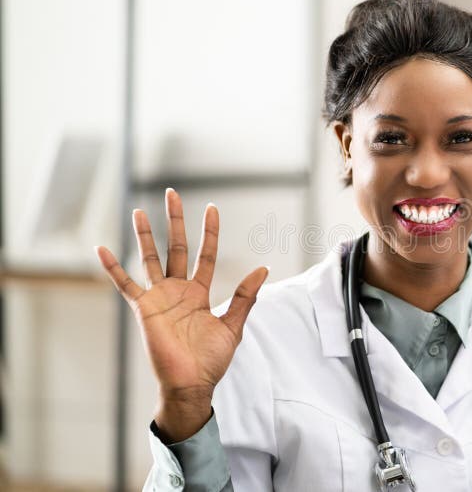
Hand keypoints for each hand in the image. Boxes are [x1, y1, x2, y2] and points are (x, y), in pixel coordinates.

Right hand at [95, 188, 268, 441]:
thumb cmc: (211, 360)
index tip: (212, 208)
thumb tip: (262, 268)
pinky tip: (101, 249)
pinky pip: (125, 285)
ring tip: (138, 211)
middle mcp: (178, 290)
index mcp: (200, 292)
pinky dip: (112, 268)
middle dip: (174, 221)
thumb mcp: (233, 325)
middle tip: (171, 194)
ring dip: (144, 235)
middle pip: (176, 247)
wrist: (192, 385)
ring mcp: (159, 298)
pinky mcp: (144, 309)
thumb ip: (246, 297)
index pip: (206, 254)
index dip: (209, 232)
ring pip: (150, 258)